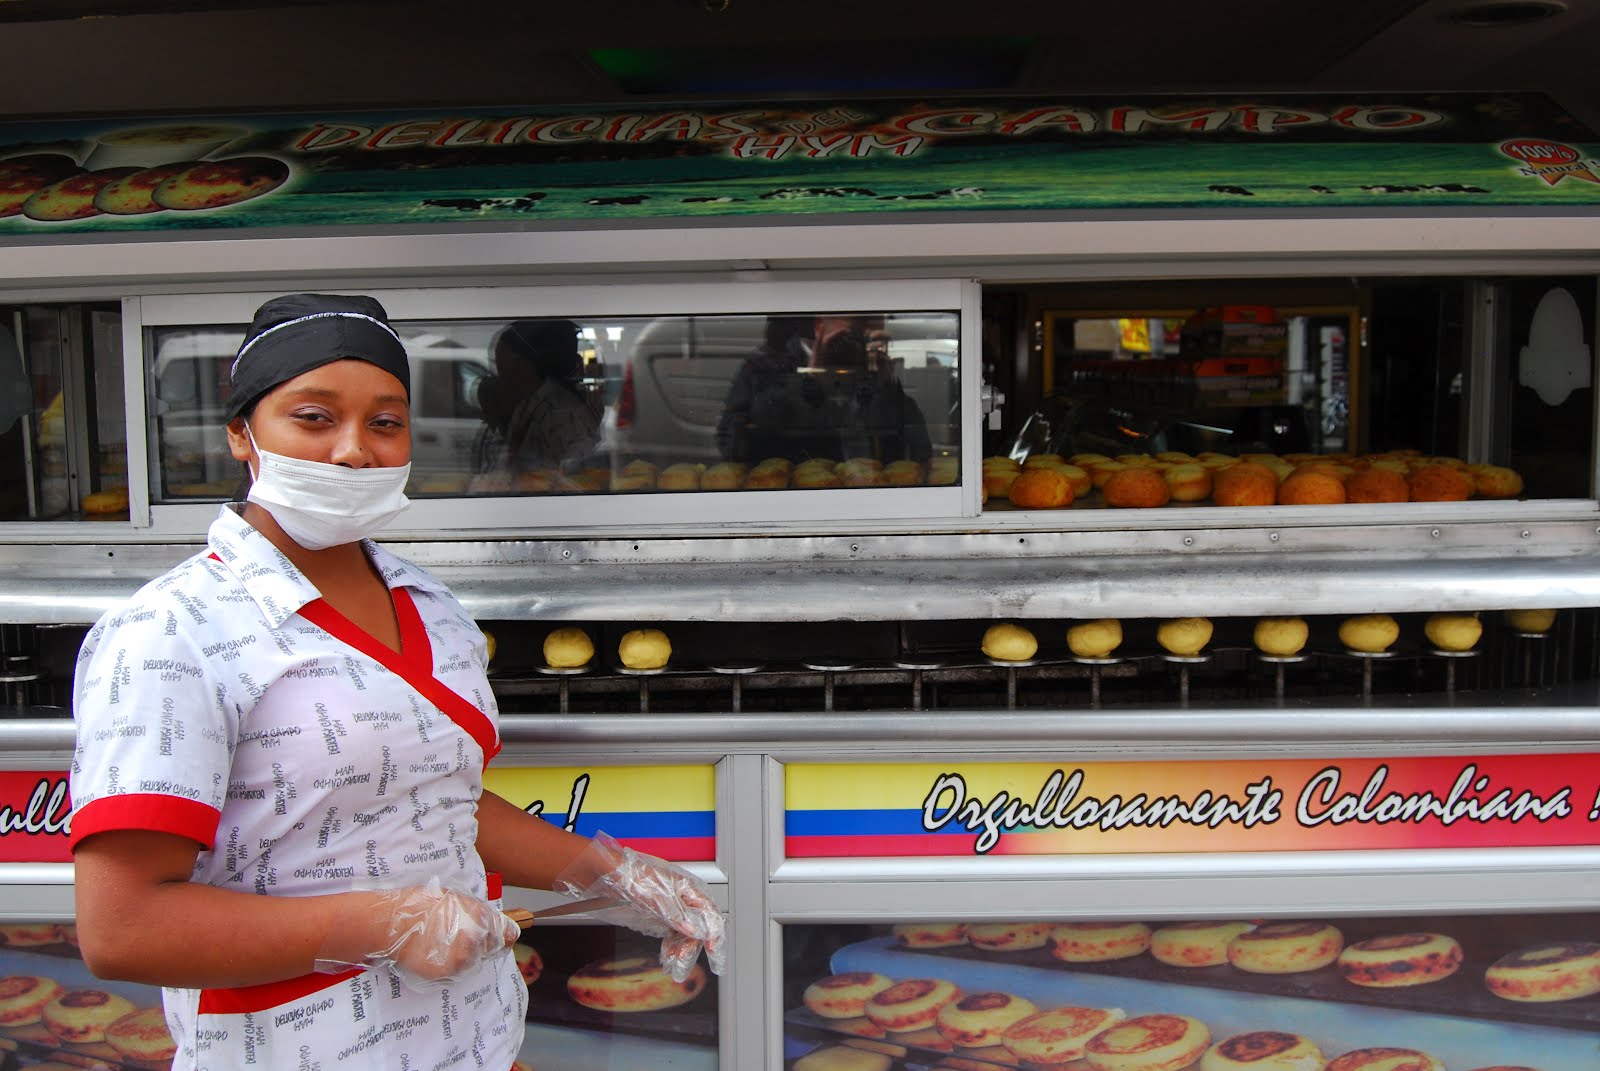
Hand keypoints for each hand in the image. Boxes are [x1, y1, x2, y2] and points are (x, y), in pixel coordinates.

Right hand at [315, 879, 517, 990]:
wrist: (390, 922)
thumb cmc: (417, 905)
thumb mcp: (452, 897)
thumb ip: (474, 910)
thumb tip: (493, 921)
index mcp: (480, 914)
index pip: (506, 933)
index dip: (503, 935)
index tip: (502, 937)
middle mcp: (476, 936)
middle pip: (492, 948)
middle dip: (482, 945)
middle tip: (460, 939)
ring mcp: (462, 956)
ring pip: (474, 962)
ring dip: (466, 957)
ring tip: (443, 946)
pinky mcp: (447, 972)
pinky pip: (456, 972)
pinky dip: (449, 967)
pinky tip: (435, 955)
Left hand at [556, 831, 724, 981]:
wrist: (610, 876)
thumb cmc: (634, 877)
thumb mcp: (658, 897)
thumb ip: (678, 915)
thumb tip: (696, 930)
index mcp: (688, 889)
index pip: (709, 914)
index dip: (714, 934)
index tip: (714, 953)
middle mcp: (683, 899)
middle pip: (697, 928)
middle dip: (690, 949)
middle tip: (681, 967)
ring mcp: (672, 908)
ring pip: (684, 934)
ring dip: (680, 951)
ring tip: (671, 966)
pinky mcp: (660, 915)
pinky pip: (672, 935)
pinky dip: (670, 947)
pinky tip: (667, 957)